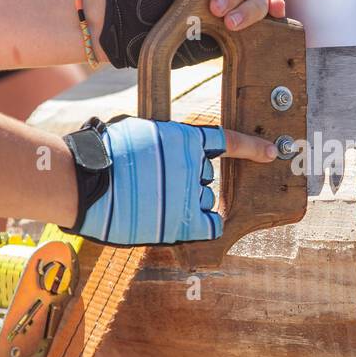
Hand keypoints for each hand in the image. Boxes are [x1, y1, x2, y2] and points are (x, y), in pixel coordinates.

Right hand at [63, 116, 276, 245]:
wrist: (83, 181)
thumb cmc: (102, 154)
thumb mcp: (136, 131)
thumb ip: (161, 141)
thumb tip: (168, 152)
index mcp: (184, 138)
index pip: (228, 142)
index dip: (252, 147)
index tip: (271, 152)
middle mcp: (194, 166)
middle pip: (205, 176)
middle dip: (186, 178)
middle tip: (153, 182)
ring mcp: (189, 195)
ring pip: (202, 199)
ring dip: (184, 200)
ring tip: (150, 199)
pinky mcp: (181, 223)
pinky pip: (210, 225)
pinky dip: (205, 225)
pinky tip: (192, 223)